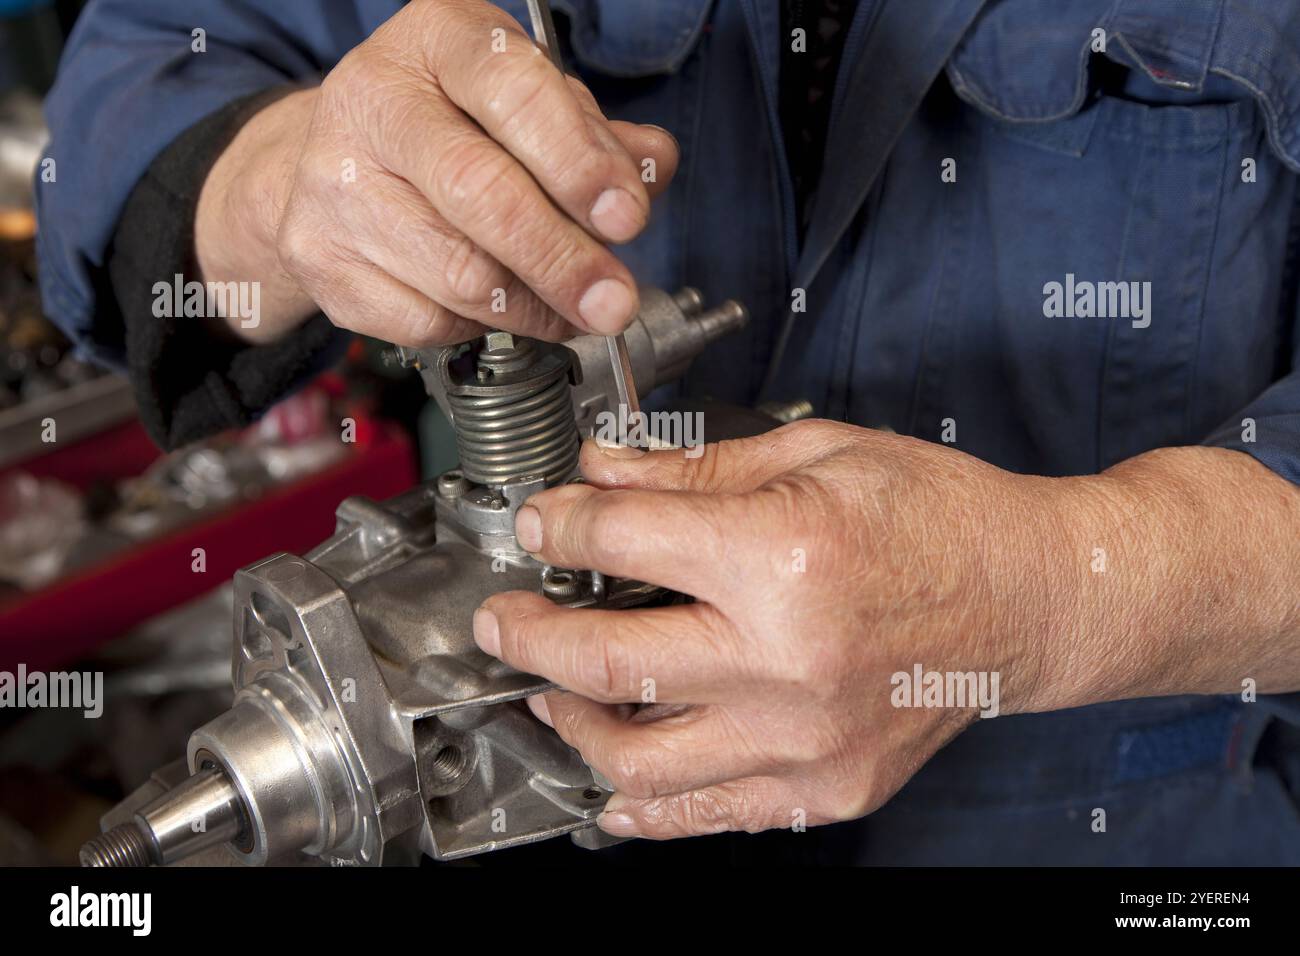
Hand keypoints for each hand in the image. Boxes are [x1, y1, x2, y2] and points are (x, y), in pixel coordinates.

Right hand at [196, 0, 676, 345]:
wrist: (333, 159)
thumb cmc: (452, 125)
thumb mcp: (528, 102)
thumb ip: (595, 136)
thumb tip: (651, 169)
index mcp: (436, 41)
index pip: (514, 94)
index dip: (579, 163)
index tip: (626, 217)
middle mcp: (373, 102)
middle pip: (482, 194)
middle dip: (563, 259)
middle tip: (614, 300)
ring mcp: (334, 184)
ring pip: (457, 273)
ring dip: (535, 308)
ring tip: (573, 312)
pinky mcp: (321, 259)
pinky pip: (424, 319)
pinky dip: (480, 328)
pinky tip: (500, 309)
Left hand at [471, 421, 1089, 838]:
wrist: (1033, 598)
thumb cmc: (939, 517)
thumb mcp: (818, 456)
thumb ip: (696, 470)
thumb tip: (604, 473)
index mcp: (783, 557)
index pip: (621, 543)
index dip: (559, 527)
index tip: (542, 524)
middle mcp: (787, 659)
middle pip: (605, 660)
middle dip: (527, 635)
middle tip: (503, 621)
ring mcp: (807, 739)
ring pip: (638, 758)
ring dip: (571, 722)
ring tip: (552, 693)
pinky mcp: (827, 787)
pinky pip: (707, 814)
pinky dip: (644, 806)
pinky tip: (613, 782)